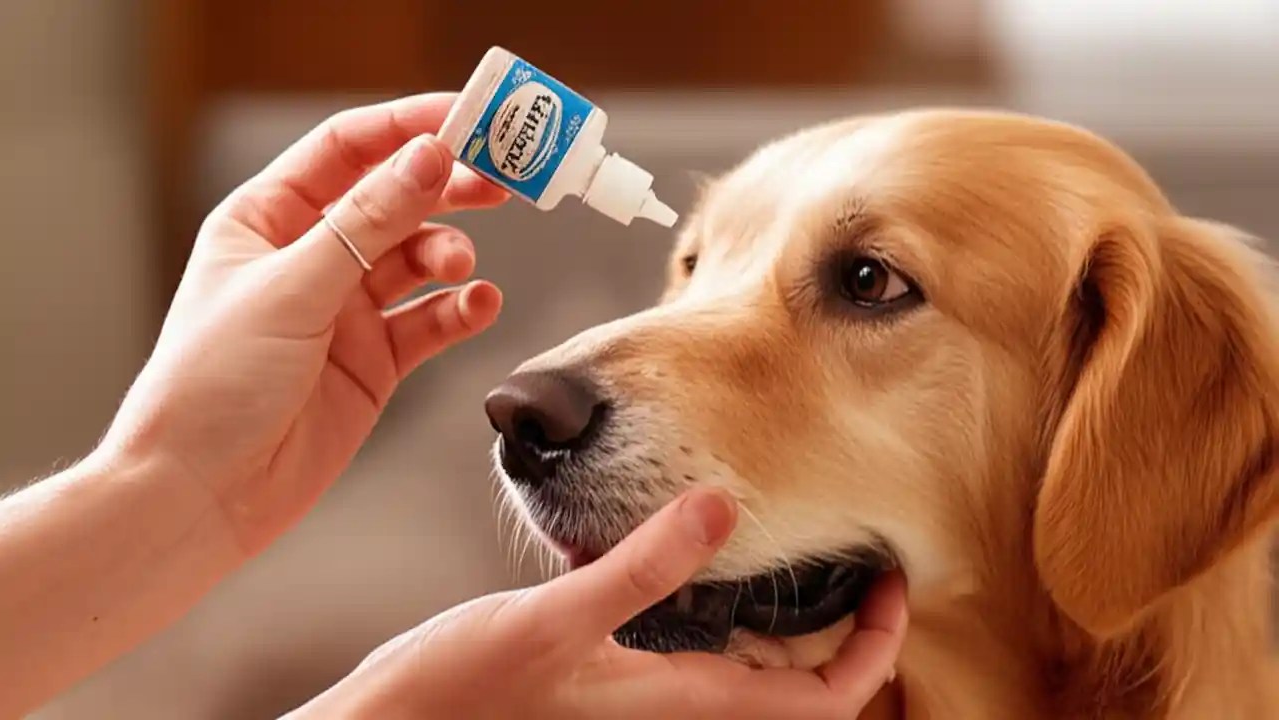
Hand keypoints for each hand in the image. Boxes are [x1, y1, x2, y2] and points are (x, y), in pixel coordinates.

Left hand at [101, 94, 507, 554]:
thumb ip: (368, 224)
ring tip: (463, 264)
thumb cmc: (212, 384)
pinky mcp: (374, 360)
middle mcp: (310, 257)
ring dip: (449, 252)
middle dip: (446, 186)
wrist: (205, 493)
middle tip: (499, 179)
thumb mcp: (292, 288)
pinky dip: (459, 309)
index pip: (348, 150)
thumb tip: (428, 158)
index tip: (469, 119)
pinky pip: (431, 321)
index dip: (408, 127)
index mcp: (268, 219)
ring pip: (416, 258)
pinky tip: (477, 305)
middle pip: (393, 198)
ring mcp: (345, 309)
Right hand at [289, 488, 907, 719]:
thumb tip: (721, 506)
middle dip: (834, 623)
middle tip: (844, 540)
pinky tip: (686, 542)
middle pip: (793, 680)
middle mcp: (675, 704)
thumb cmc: (461, 692)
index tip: (890, 582)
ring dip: (776, 608)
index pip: (821, 703)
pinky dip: (713, 599)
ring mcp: (644, 690)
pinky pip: (691, 641)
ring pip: (745, 659)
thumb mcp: (555, 621)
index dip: (873, 652)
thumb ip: (643, 568)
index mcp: (684, 703)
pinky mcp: (610, 668)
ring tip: (781, 531)